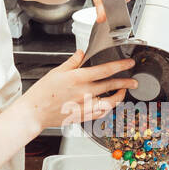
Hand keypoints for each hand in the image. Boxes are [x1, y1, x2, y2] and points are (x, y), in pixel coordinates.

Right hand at [22, 50, 136, 132]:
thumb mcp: (56, 72)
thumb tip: (81, 53)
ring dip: (120, 96)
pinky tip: (111, 105)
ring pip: (110, 102)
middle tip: (134, 81)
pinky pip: (101, 113)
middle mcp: (84, 92)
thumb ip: (72, 62)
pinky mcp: (82, 116)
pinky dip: (109, 109)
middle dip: (126, 82)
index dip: (120, 65)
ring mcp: (84, 106)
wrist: (34, 112)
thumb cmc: (42, 93)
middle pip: (111, 86)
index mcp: (78, 78)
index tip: (128, 63)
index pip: (105, 70)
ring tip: (124, 92)